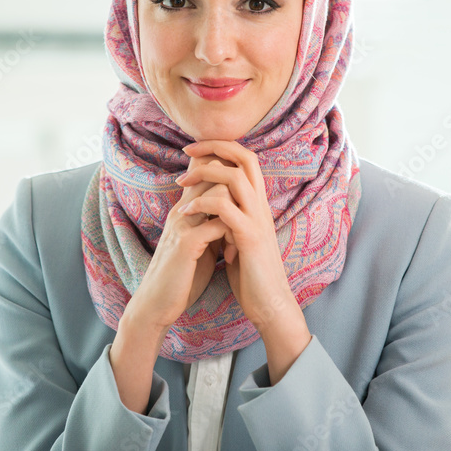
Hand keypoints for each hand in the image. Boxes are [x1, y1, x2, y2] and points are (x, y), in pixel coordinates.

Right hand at [124, 152, 234, 333]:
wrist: (156, 304)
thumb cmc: (180, 276)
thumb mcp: (199, 245)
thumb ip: (212, 227)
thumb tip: (234, 217)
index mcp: (186, 209)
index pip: (204, 169)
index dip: (226, 170)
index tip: (245, 188)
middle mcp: (182, 210)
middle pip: (213, 171)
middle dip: (238, 186)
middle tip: (249, 213)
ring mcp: (183, 224)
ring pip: (219, 192)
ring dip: (239, 211)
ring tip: (239, 236)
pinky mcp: (186, 244)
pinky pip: (219, 223)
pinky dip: (233, 235)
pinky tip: (233, 253)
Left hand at [175, 140, 298, 332]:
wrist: (269, 303)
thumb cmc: (250, 272)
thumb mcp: (238, 235)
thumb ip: (229, 215)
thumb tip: (212, 200)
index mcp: (257, 203)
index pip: (246, 159)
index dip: (222, 146)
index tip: (195, 149)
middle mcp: (261, 205)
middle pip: (245, 157)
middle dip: (214, 147)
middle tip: (187, 151)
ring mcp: (257, 219)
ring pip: (235, 177)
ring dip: (205, 174)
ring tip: (181, 183)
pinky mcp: (250, 237)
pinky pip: (225, 208)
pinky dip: (202, 204)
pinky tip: (186, 213)